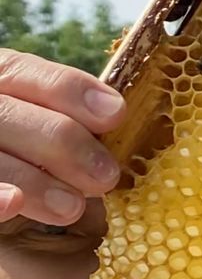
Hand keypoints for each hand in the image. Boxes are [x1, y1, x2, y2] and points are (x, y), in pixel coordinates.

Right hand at [0, 49, 125, 224]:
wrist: (7, 184)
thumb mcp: (46, 121)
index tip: (114, 114)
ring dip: (34, 180)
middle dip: (63, 144)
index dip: (69, 91)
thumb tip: (113, 117)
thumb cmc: (35, 149)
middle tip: (105, 176)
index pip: (23, 72)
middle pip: (7, 114)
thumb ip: (69, 117)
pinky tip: (14, 204)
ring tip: (72, 206)